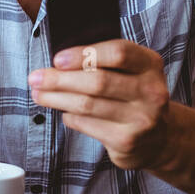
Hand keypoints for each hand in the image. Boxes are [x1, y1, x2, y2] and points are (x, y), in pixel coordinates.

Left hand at [29, 39, 172, 170]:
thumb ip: (102, 62)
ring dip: (55, 98)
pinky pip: (85, 124)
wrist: (159, 138)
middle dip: (59, 79)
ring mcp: (141, 118)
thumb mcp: (129, 72)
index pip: (119, 52)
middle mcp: (151, 91)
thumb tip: (56, 63)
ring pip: (87, 104)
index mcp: (150, 65)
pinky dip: (68, 116)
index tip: (57, 59)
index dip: (84, 54)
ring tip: (38, 93)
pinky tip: (63, 111)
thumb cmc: (132, 96)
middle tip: (35, 78)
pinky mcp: (127, 140)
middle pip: (98, 81)